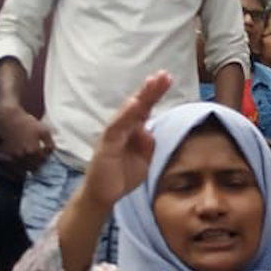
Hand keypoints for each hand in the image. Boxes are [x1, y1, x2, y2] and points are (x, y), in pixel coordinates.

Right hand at [0, 105, 53, 171]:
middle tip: (40, 159)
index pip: (43, 161)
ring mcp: (14, 155)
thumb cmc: (28, 123)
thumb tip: (51, 152)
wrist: (10, 118)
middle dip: (39, 164)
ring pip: (24, 168)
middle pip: (34, 167)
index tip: (46, 153)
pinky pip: (15, 164)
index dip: (46, 157)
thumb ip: (50, 143)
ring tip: (33, 162)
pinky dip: (20, 165)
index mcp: (34, 150)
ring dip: (30, 167)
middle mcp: (23, 155)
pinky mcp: (8, 153)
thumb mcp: (44, 130)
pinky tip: (23, 161)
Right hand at [79, 72, 173, 210]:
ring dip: (140, 96)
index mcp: (133, 130)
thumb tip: (149, 131)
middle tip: (164, 74)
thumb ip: (149, 144)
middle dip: (151, 89)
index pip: (146, 108)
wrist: (103, 195)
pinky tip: (133, 104)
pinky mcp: (106, 145)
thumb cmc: (122, 175)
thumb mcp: (144, 160)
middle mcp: (122, 128)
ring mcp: (113, 135)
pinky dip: (125, 116)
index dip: (156, 93)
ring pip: (127, 112)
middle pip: (138, 105)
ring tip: (151, 83)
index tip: (168, 78)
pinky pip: (116, 128)